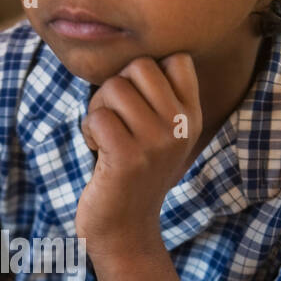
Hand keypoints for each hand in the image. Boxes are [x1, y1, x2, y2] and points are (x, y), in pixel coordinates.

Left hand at [75, 52, 202, 256]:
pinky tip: (98, 152)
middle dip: (116, 87)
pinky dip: (88, 130)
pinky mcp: (129, 158)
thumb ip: (156, 96)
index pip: (176, 58)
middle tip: (116, 120)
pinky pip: (97, 115)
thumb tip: (130, 50)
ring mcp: (157, 143)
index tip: (138, 103)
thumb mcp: (159, 133)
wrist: (126, 230)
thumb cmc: (132, 173)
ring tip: (106, 137)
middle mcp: (181, 126)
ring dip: (98, 109)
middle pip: (139, 66)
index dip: (146, 72)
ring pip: (114, 87)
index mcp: (192, 116)